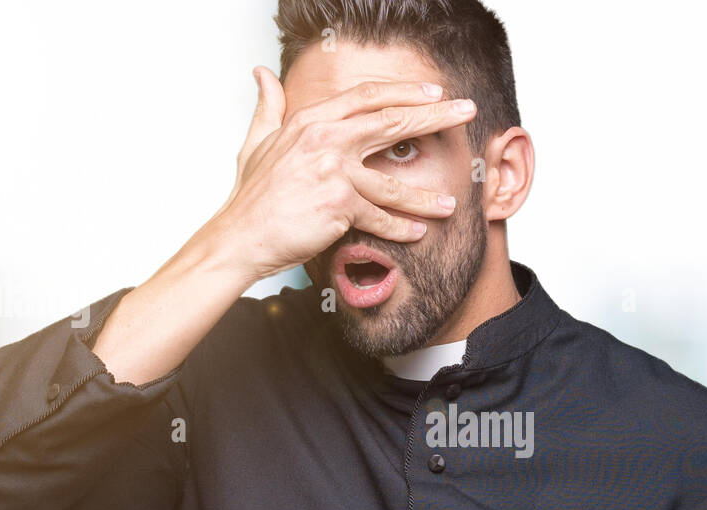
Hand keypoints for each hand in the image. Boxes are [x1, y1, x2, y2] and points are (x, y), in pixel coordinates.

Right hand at [206, 66, 475, 282]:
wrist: (240, 237)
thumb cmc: (251, 196)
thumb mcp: (256, 142)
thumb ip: (268, 107)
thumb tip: (262, 74)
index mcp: (310, 120)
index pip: (367, 96)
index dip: (404, 92)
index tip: (433, 91)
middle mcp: (325, 139)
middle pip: (392, 122)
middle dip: (436, 116)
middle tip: (466, 111)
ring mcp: (334, 172)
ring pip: (394, 183)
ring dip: (426, 197)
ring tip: (451, 204)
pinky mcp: (339, 205)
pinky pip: (380, 217)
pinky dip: (401, 228)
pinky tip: (418, 233)